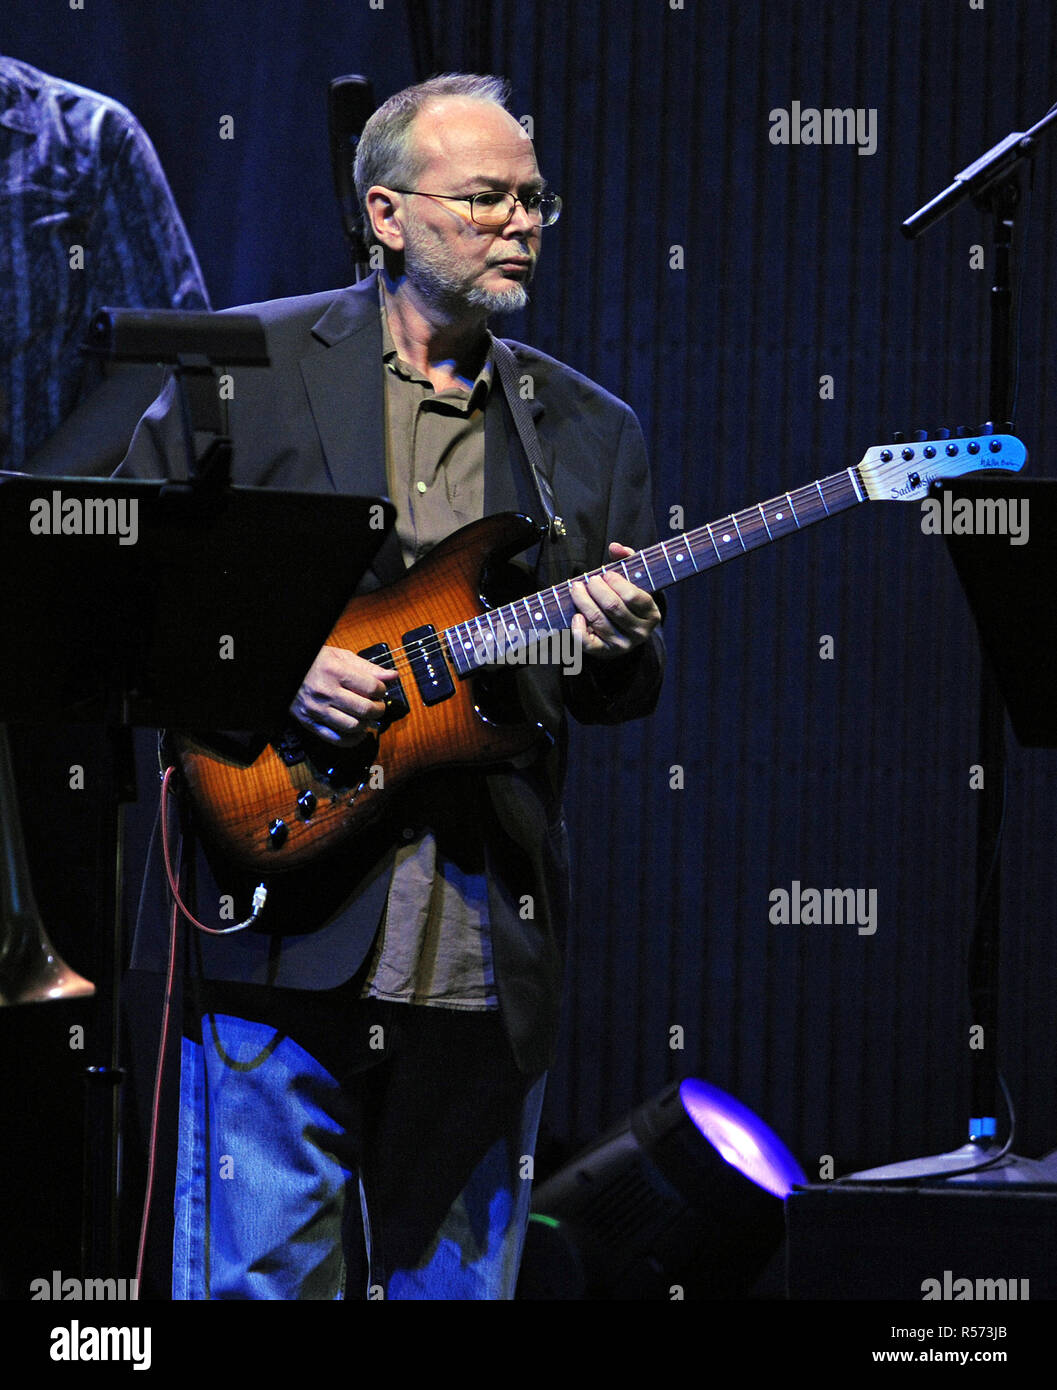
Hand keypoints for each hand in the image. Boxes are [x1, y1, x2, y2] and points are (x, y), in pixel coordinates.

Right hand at [290, 646, 400, 744]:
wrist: (284, 670)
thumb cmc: (314, 661)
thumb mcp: (341, 656)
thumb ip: (368, 667)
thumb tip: (392, 676)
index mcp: (334, 671)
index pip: (371, 687)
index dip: (382, 690)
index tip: (380, 690)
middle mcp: (325, 692)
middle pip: (364, 709)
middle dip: (379, 709)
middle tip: (378, 705)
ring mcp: (316, 709)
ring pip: (352, 726)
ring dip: (367, 724)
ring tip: (367, 717)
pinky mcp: (309, 723)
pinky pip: (335, 739)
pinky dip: (352, 739)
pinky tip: (358, 732)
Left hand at [569, 542, 660, 660]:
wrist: (625, 633)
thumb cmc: (627, 601)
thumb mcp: (634, 581)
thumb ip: (627, 560)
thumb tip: (615, 547)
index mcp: (651, 614)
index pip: (632, 596)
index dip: (616, 582)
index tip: (606, 573)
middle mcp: (640, 632)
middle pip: (612, 607)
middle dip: (596, 589)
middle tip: (589, 580)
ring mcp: (622, 645)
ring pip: (598, 620)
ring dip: (583, 601)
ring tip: (576, 588)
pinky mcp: (603, 652)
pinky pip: (587, 642)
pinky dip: (578, 628)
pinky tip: (576, 615)